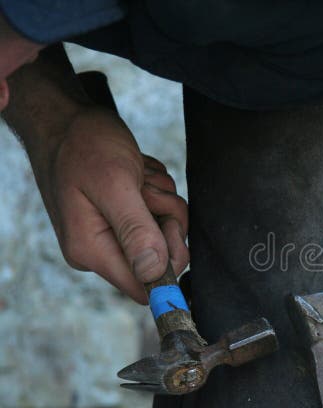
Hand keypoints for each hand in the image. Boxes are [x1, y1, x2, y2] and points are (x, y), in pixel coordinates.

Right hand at [32, 106, 187, 303]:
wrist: (68, 118)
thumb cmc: (85, 145)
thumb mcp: (115, 184)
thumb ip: (135, 231)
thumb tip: (154, 275)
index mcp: (92, 251)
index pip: (145, 287)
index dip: (168, 263)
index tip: (166, 226)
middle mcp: (101, 249)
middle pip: (163, 257)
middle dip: (167, 219)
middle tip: (148, 190)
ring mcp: (113, 233)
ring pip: (167, 229)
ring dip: (162, 199)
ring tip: (138, 176)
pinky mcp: (124, 217)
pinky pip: (161, 212)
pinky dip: (157, 189)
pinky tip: (137, 173)